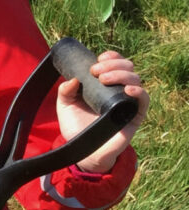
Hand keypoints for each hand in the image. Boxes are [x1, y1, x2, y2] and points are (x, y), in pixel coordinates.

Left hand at [56, 50, 148, 173]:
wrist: (83, 151)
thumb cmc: (76, 128)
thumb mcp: (66, 107)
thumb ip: (64, 92)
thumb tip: (72, 80)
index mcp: (106, 85)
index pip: (116, 64)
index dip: (111, 58)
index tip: (98, 60)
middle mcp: (120, 91)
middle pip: (127, 68)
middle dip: (113, 64)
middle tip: (96, 71)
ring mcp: (129, 102)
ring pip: (136, 80)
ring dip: (122, 74)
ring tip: (104, 78)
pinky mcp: (135, 116)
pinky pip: (144, 100)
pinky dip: (138, 92)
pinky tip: (127, 90)